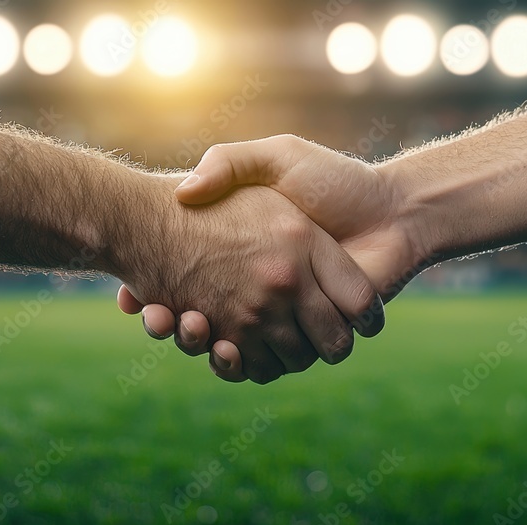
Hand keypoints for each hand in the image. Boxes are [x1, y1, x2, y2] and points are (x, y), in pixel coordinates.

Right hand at [120, 136, 427, 375]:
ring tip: (177, 321)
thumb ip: (230, 162)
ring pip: (221, 344)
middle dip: (168, 322)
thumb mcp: (276, 157)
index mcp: (247, 253)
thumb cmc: (336, 182)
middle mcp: (258, 288)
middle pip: (196, 318)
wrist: (393, 214)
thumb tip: (182, 190)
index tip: (132, 284)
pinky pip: (259, 364)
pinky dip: (233, 364)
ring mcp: (278, 315)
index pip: (184, 277)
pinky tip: (217, 344)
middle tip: (149, 312)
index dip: (155, 288)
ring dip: (193, 342)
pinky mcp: (302, 338)